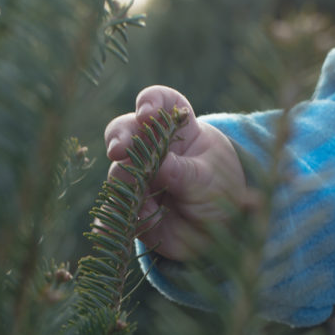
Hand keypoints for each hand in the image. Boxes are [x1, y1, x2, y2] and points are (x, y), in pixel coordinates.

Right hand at [104, 85, 247, 260]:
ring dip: (126, 183)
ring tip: (144, 202)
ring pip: (118, 172)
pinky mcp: (130, 206)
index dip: (150, 102)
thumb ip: (185, 172)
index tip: (146, 113)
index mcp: (179, 130)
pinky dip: (114, 217)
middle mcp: (152, 149)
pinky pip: (114, 209)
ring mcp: (138, 177)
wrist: (218, 233)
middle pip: (125, 131)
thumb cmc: (219, 193)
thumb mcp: (209, 181)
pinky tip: (120, 226)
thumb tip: (159, 165)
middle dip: (119, 138)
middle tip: (119, 151)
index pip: (162, 103)